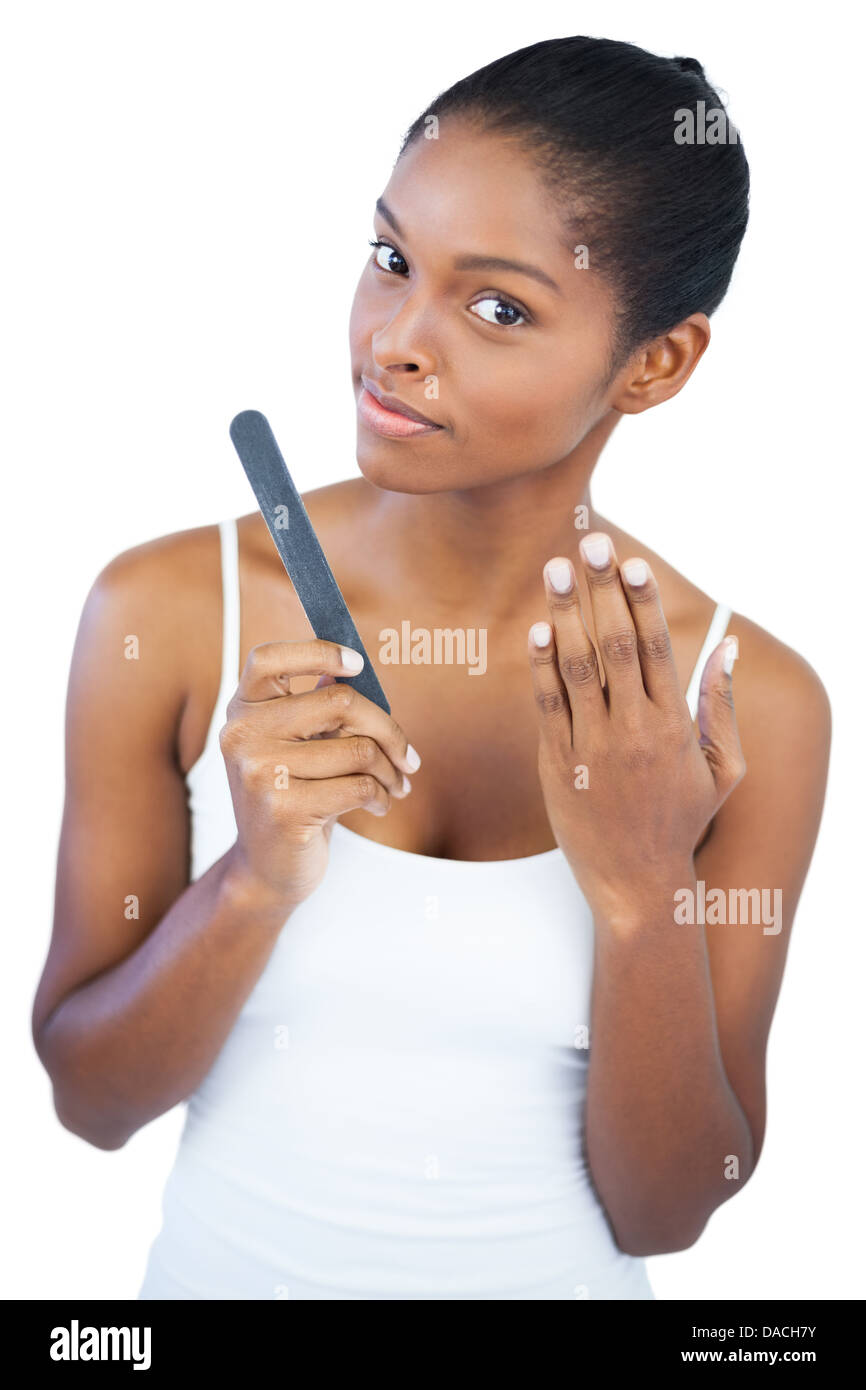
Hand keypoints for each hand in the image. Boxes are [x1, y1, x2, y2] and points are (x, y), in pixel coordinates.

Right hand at [219, 640, 418, 905]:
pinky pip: (359, 786)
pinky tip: (380, 805)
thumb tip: (354, 671)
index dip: (319, 651)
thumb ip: (316, 706)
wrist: (266, 870)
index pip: (268, 657)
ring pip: (358, 749)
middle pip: (340, 702)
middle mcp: (241, 735)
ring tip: (396, 786)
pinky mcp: (282, 808)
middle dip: (389, 731)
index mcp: (242, 709)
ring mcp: (258, 772)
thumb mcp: (298, 746)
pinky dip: (381, 796)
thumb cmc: (293, 797)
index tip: (358, 665)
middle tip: (409, 757)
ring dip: (391, 771)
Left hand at [527, 533, 744, 920]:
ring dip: (565, 612)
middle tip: (587, 543)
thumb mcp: (722, 770)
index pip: (656, 647)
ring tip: (553, 570)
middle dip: (600, 589)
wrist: (636, 884)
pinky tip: (538, 629)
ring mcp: (592, 747)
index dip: (642, 599)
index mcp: (673, 726)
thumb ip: (722, 706)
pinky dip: (541, 665)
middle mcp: (633, 730)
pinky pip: (547, 705)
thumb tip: (729, 648)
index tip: (631, 561)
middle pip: (615, 644)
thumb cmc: (681, 822)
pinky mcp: (558, 764)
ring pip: (577, 667)